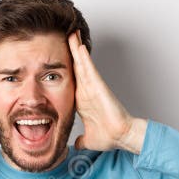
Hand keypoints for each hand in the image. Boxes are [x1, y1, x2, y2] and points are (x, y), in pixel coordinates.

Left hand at [67, 30, 140, 151]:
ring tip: (70, 32)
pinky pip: (90, 69)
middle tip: (64, 35)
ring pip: (82, 63)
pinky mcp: (99, 86)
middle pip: (76, 66)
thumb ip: (81, 140)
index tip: (56, 57)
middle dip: (70, 51)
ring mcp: (93, 87)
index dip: (64, 68)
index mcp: (82, 100)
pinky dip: (83, 57)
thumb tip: (76, 146)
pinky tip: (78, 45)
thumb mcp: (89, 139)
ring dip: (76, 48)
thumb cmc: (109, 136)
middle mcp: (86, 90)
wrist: (121, 137)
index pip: (70, 80)